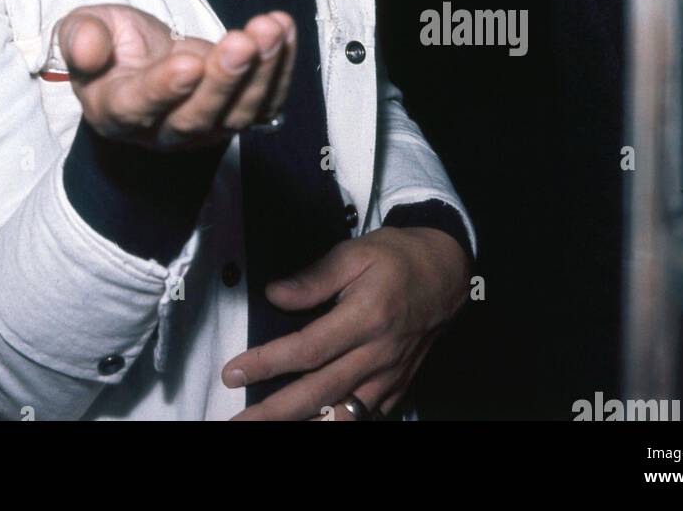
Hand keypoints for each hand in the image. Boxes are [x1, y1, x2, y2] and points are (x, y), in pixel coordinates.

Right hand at [58, 4, 295, 150]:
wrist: (139, 61)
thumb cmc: (111, 46)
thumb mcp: (83, 27)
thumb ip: (80, 36)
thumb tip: (86, 48)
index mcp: (115, 109)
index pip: (139, 107)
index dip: (164, 89)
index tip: (189, 63)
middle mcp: (161, 130)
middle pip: (196, 118)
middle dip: (224, 79)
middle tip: (242, 43)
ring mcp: (204, 128)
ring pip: (237, 114)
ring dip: (261, 71)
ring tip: (271, 30)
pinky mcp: (235, 115)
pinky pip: (265, 102)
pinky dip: (281, 68)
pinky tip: (284, 31)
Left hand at [222, 226, 470, 420]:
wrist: (448, 273)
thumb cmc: (397, 257)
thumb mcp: (356, 252)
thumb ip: (314, 277)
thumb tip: (274, 295)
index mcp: (365, 318)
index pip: (307, 349)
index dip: (267, 363)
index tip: (233, 372)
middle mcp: (377, 354)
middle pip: (319, 393)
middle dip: (275, 412)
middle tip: (237, 423)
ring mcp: (390, 375)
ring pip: (343, 414)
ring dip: (305, 425)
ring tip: (270, 430)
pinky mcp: (399, 385)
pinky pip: (367, 414)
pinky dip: (339, 423)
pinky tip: (314, 424)